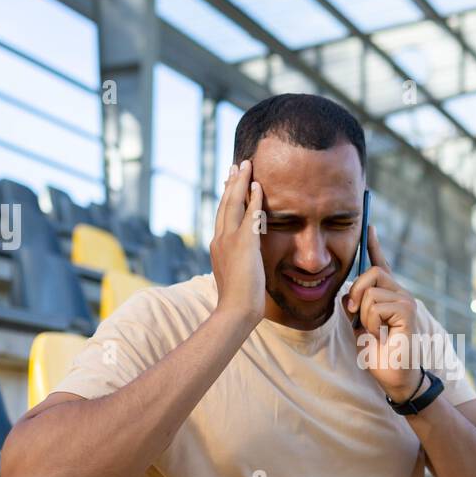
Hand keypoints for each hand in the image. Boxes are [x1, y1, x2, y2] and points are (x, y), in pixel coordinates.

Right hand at [209, 160, 265, 322]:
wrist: (235, 311)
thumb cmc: (238, 301)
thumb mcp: (236, 276)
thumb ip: (239, 263)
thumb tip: (246, 261)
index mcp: (217, 246)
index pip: (222, 215)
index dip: (226, 197)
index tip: (229, 183)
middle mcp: (220, 239)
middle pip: (224, 204)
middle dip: (230, 183)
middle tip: (235, 165)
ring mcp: (229, 240)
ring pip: (233, 203)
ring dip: (240, 182)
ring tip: (245, 165)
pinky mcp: (243, 243)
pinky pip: (249, 215)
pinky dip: (253, 198)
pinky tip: (258, 184)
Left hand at [345, 225, 422, 403]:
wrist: (394, 377)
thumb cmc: (378, 353)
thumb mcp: (359, 325)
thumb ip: (354, 306)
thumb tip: (347, 293)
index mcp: (389, 295)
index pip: (381, 265)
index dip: (374, 246)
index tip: (369, 227)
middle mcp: (401, 294)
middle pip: (372, 272)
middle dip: (356, 292)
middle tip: (354, 314)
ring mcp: (407, 301)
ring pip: (371, 292)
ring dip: (364, 316)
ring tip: (374, 333)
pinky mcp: (407, 312)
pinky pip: (377, 306)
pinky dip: (371, 324)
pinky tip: (381, 336)